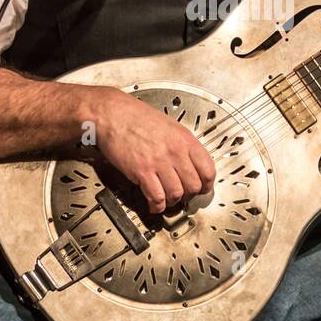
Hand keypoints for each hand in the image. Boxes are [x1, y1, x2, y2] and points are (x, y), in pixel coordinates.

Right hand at [90, 88, 215, 213]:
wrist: (112, 114)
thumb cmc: (136, 117)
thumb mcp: (169, 125)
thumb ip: (182, 144)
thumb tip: (189, 163)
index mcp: (185, 139)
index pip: (208, 170)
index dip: (207, 185)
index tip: (202, 189)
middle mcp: (175, 151)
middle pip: (194, 186)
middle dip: (189, 195)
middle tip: (182, 196)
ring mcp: (159, 162)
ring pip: (176, 194)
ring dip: (172, 202)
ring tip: (167, 200)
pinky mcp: (142, 171)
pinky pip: (157, 197)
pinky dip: (157, 206)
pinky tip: (154, 205)